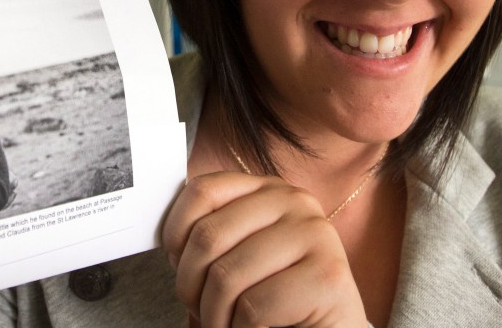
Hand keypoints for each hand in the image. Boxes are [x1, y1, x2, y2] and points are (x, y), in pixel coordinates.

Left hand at [162, 171, 366, 327]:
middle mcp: (295, 201)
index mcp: (268, 188)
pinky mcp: (327, 277)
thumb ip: (214, 234)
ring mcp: (315, 235)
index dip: (176, 233)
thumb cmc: (278, 293)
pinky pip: (253, 307)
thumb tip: (169, 244)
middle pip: (208, 235)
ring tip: (222, 323)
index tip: (178, 265)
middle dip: (190, 284)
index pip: (202, 191)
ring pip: (227, 276)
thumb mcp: (242, 251)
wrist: (332, 326)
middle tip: (198, 308)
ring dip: (213, 315)